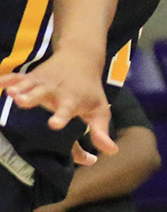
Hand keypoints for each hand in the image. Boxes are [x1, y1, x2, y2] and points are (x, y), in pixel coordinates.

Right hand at [0, 52, 116, 158]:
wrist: (81, 58)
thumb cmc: (90, 92)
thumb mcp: (100, 110)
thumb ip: (101, 131)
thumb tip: (111, 152)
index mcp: (72, 100)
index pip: (67, 110)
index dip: (61, 117)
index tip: (54, 125)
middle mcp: (55, 90)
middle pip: (42, 94)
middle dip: (32, 98)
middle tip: (21, 102)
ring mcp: (42, 82)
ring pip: (28, 85)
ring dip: (18, 88)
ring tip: (9, 94)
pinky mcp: (31, 76)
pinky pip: (16, 77)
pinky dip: (6, 80)